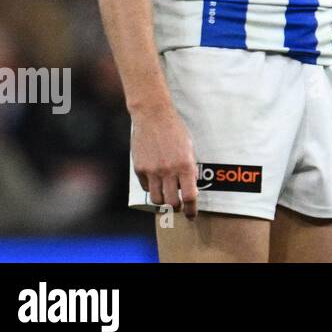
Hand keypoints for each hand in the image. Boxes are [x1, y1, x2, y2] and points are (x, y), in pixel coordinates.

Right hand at [131, 104, 198, 218]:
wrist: (153, 116)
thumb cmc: (175, 130)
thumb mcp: (189, 147)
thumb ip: (189, 168)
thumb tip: (190, 187)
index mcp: (185, 165)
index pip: (189, 196)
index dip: (192, 209)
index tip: (192, 215)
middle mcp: (168, 170)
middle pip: (172, 203)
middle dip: (177, 208)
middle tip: (179, 207)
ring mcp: (152, 170)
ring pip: (157, 199)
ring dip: (163, 202)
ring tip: (167, 197)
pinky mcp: (139, 169)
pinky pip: (146, 188)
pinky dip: (152, 189)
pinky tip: (156, 183)